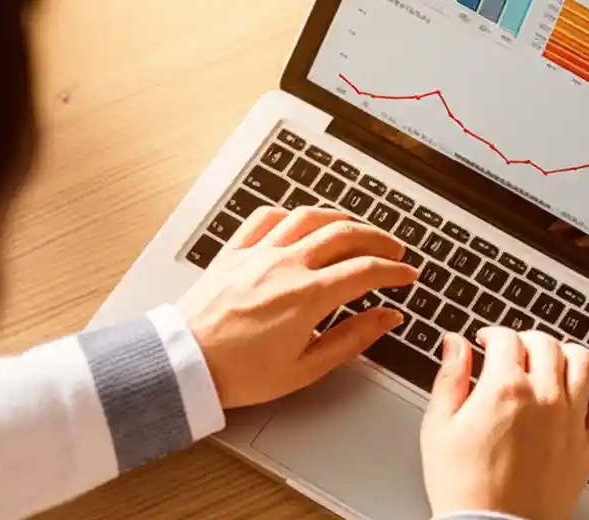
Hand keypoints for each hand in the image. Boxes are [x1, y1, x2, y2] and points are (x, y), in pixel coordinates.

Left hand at [177, 206, 416, 407]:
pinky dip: (291, 214)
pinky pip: (266, 218)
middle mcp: (286, 265)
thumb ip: (353, 338)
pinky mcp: (234, 252)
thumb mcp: (305, 368)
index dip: (394, 270)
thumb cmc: (238, 373)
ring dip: (342, 218)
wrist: (181, 365)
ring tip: (357, 227)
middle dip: (379, 238)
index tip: (407, 274)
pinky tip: (301, 221)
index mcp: (308, 296)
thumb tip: (386, 318)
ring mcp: (259, 253)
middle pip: (346, 234)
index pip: (366, 270)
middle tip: (394, 248)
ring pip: (310, 217)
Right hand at [421, 327, 588, 519]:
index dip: (493, 334)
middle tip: (515, 351)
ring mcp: (571, 419)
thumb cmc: (464, 487)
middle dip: (526, 340)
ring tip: (551, 361)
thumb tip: (454, 344)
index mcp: (504, 390)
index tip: (487, 342)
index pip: (507, 338)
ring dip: (565, 352)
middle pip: (546, 343)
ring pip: (583, 360)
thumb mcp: (438, 428)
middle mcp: (544, 398)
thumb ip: (449, 378)